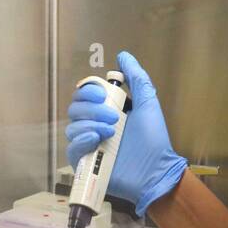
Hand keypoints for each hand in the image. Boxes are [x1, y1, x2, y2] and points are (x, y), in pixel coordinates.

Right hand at [65, 51, 188, 216]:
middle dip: (92, 108)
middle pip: (75, 108)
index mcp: (106, 111)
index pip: (84, 94)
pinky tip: (96, 139)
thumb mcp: (148, 103)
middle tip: (114, 117)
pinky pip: (71, 148)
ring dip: (91, 124)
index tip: (104, 94)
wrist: (155, 171)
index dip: (89, 90)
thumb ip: (137, 77)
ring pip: (72, 127)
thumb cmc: (154, 140)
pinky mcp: (84, 163)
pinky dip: (82, 140)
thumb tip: (123, 56)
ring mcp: (88, 145)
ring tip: (112, 133)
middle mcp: (94, 126)